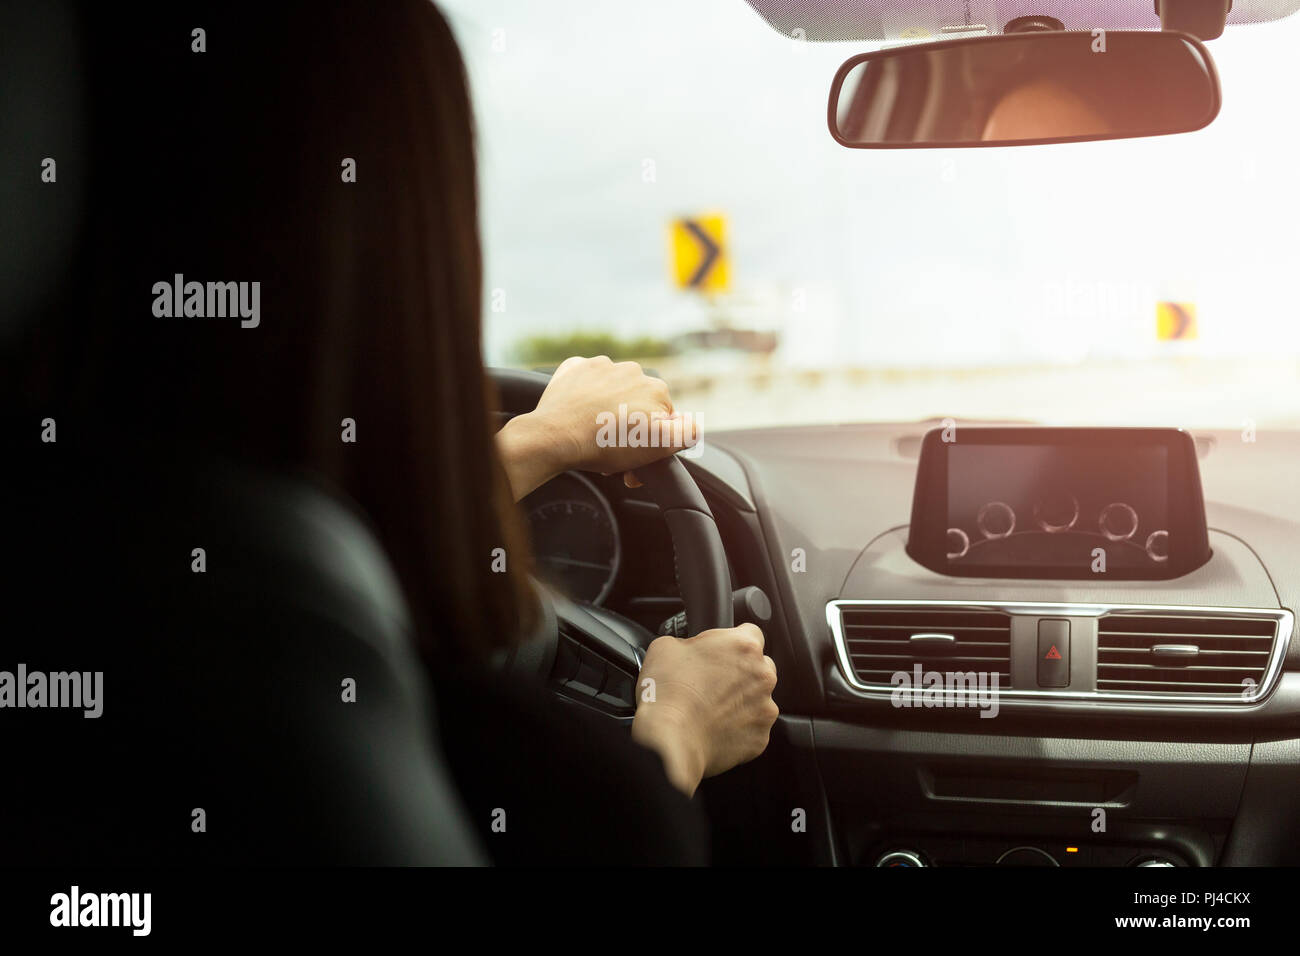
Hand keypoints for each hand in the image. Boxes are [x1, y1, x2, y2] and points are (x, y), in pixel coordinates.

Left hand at [495, 356, 699, 498]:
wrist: (556, 436)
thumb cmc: (606, 443)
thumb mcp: (658, 445)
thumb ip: (687, 432)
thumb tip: (692, 423)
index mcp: (656, 388)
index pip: (661, 418)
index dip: (651, 441)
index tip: (635, 458)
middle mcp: (632, 370)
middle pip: (637, 404)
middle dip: (629, 426)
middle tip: (612, 451)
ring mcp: (601, 366)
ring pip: (612, 392)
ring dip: (608, 411)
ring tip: (594, 435)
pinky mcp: (574, 368)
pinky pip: (585, 380)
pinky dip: (584, 395)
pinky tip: (579, 413)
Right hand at [630, 623, 778, 796]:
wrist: (669, 739)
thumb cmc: (667, 693)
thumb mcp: (666, 646)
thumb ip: (689, 642)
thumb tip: (689, 650)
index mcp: (743, 646)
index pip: (751, 633)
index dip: (732, 642)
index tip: (720, 653)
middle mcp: (762, 675)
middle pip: (760, 667)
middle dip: (741, 673)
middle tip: (713, 683)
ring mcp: (764, 708)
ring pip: (758, 699)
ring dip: (741, 701)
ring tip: (712, 709)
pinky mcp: (760, 737)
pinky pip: (753, 728)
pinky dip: (739, 729)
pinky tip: (716, 728)